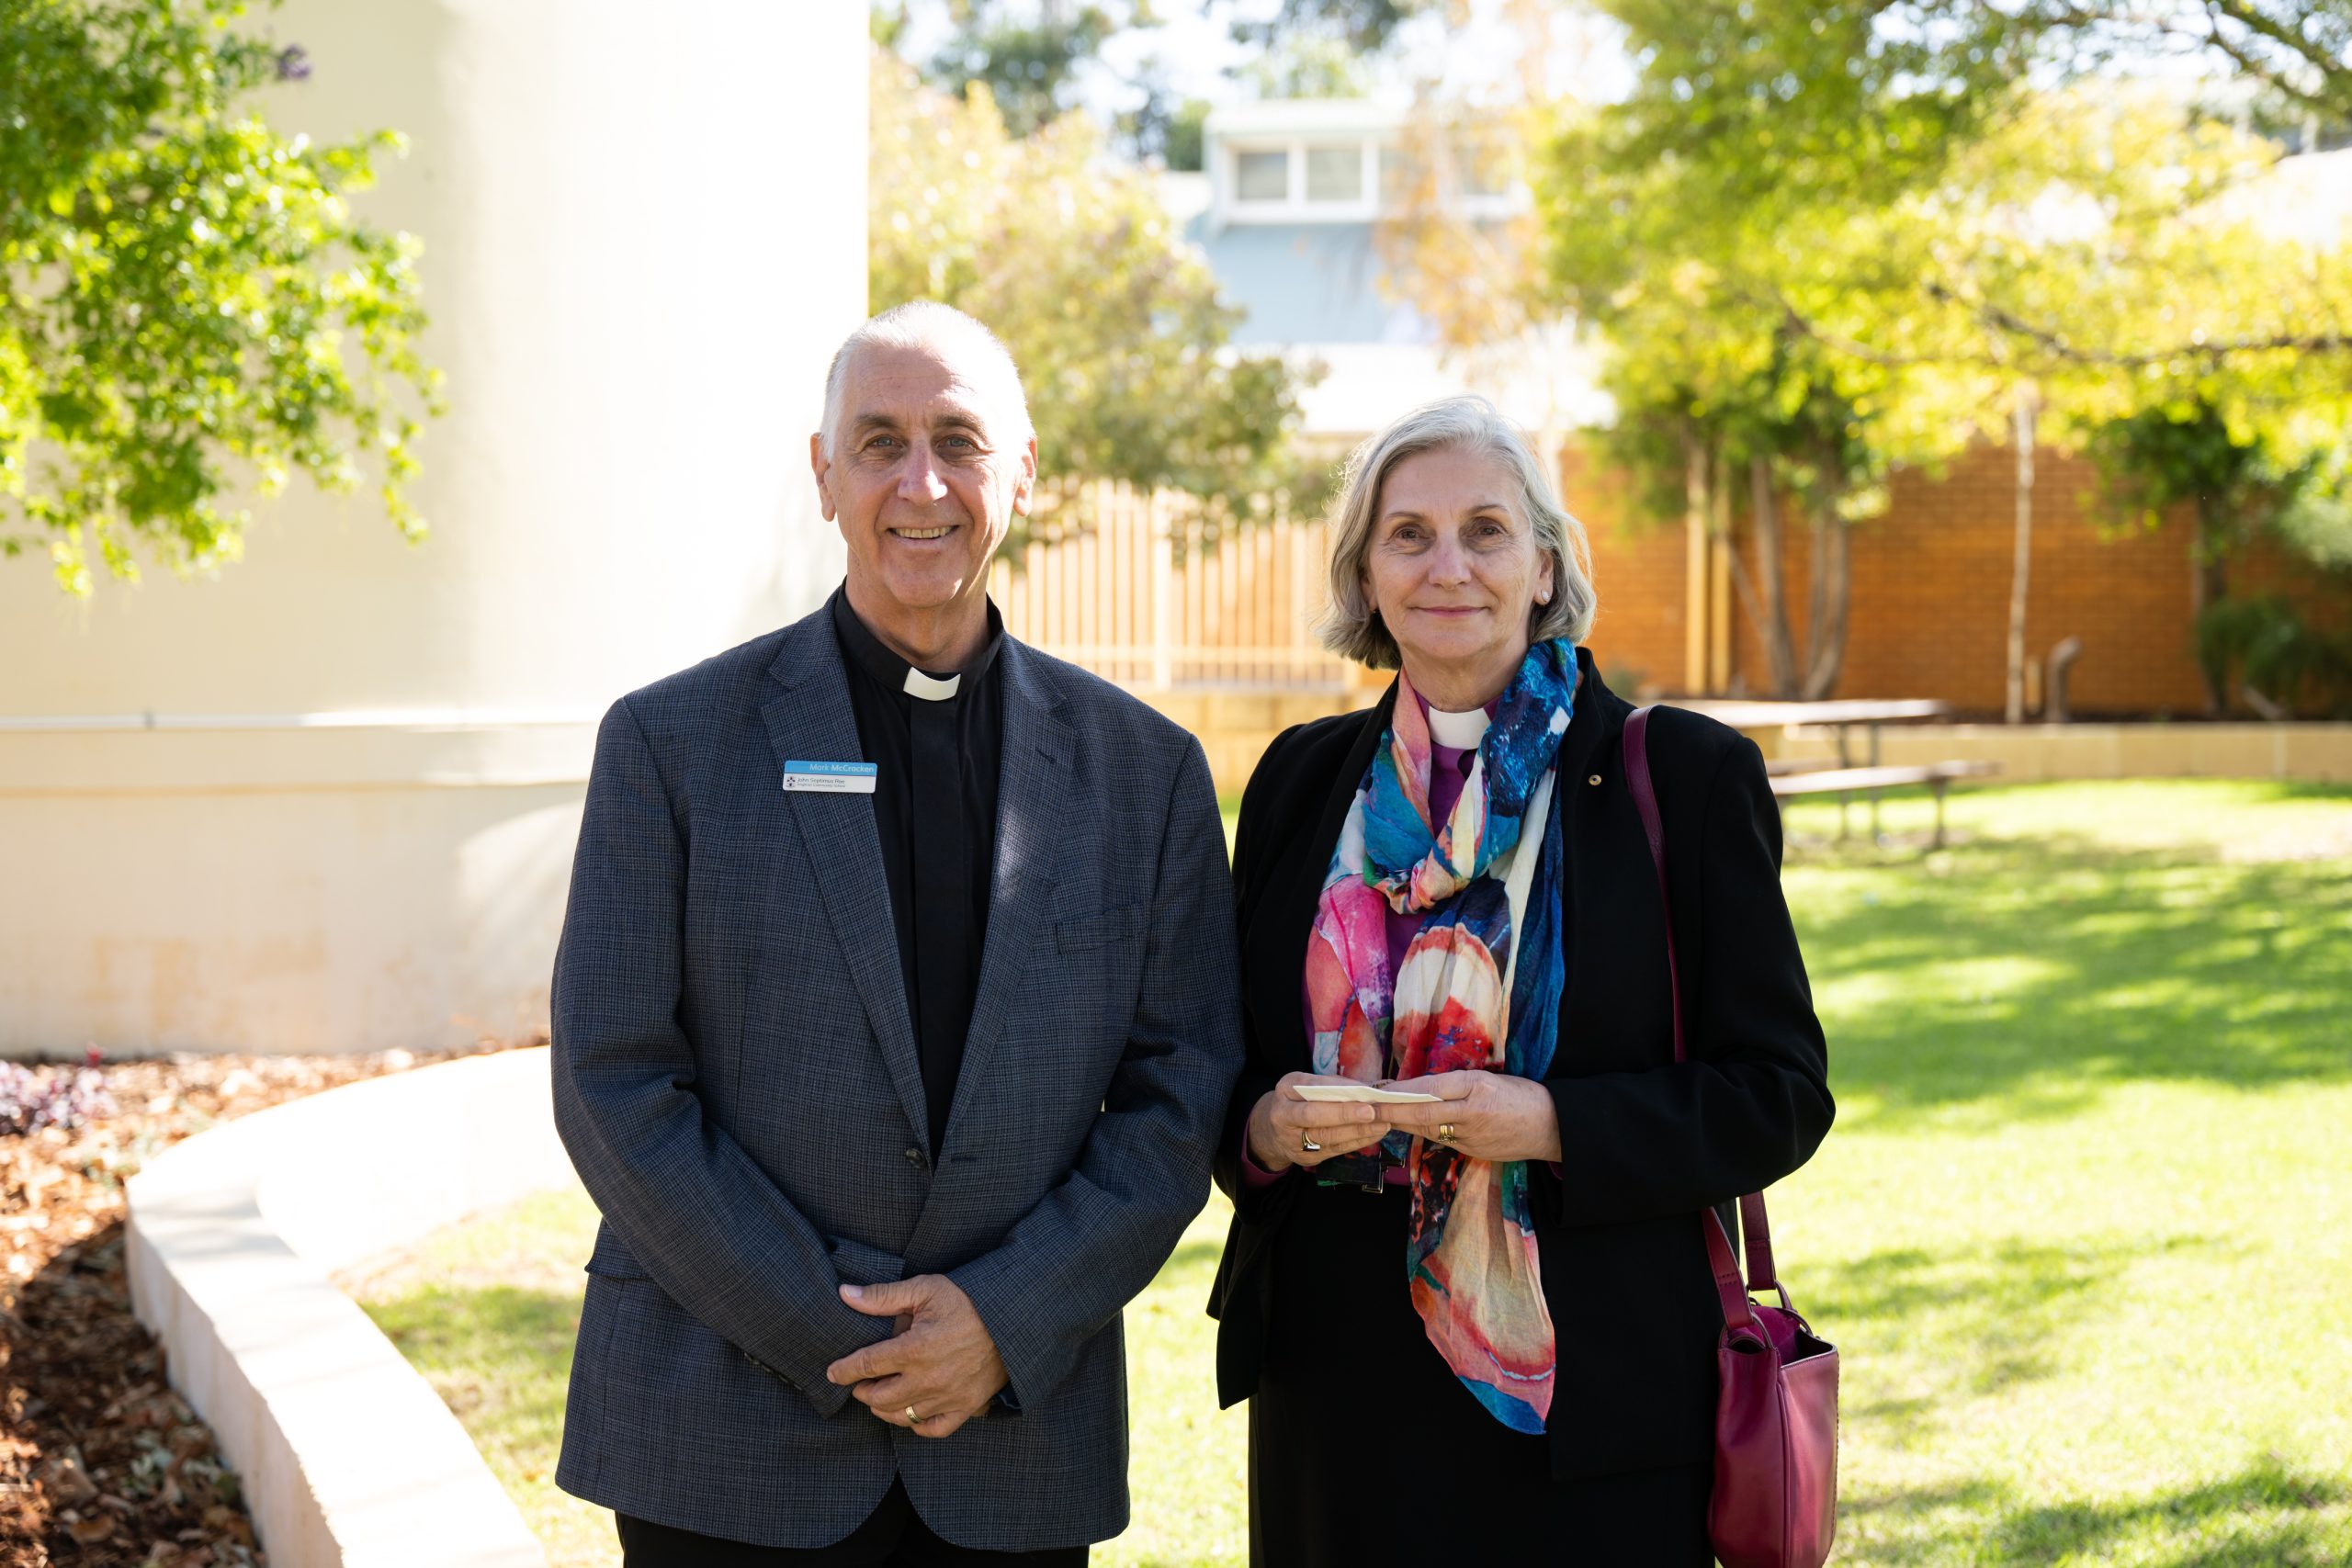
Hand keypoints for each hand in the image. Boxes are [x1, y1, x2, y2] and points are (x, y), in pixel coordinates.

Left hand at [825, 1275, 1006, 1437]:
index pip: (866, 1365)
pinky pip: (932, 1429)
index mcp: (915, 1348)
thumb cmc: (967, 1301)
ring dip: (883, 1408)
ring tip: (878, 1397)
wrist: (1012, 1320)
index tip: (832, 1373)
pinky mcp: (965, 1407)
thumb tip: (845, 1294)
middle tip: (860, 1383)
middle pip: (879, 1397)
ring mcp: (947, 1397)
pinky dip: (916, 1425)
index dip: (844, 1370)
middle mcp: (928, 1379)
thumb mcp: (925, 1290)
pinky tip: (909, 1413)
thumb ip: (883, 1296)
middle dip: (863, 1391)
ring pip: (902, 1416)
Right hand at [1245, 1072, 1394, 1172]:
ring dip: (1358, 1131)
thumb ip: (1329, 1085)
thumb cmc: (1298, 1101)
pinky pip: (1335, 1150)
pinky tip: (1374, 1135)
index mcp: (1285, 1089)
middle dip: (1345, 1114)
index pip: (1311, 1087)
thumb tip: (1365, 1088)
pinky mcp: (1306, 1158)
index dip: (1337, 1089)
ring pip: (1327, 1137)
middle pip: (1315, 1116)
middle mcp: (1284, 1115)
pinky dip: (1357, 1142)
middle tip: (1373, 1112)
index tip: (1362, 1089)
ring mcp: (1293, 1140)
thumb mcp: (1304, 1085)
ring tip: (1382, 1123)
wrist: (1272, 1132)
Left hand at [1378, 1071, 1560, 1163]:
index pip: (1430, 1089)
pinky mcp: (1474, 1152)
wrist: (1553, 1126)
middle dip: (1391, 1111)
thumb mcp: (1489, 1079)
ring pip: (1429, 1129)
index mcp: (1477, 1088)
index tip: (1378, 1089)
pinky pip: (1442, 1140)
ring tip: (1378, 1116)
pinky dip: (1423, 1132)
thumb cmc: (1521, 1095)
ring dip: (1401, 1123)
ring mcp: (1472, 1137)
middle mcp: (1471, 1113)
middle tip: (1365, 1107)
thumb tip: (1421, 1087)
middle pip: (1423, 1113)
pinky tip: (1407, 1127)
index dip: (1401, 1090)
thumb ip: (1457, 1084)